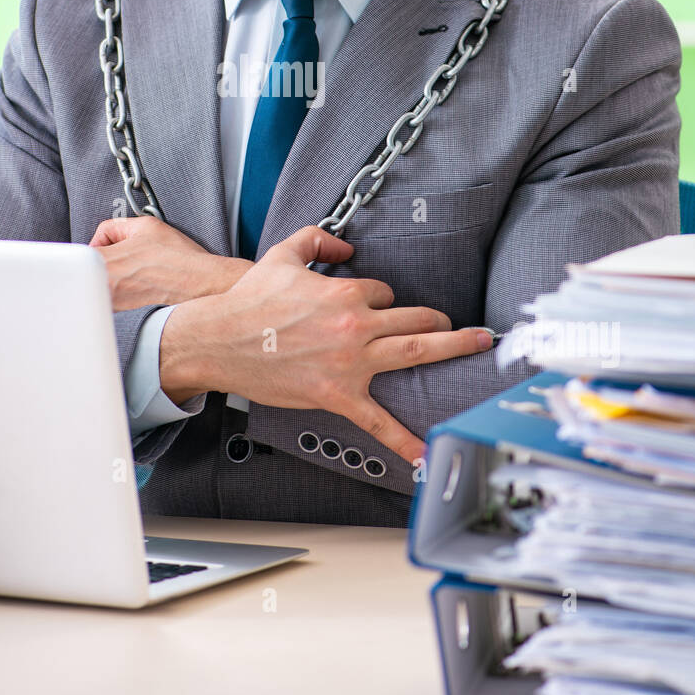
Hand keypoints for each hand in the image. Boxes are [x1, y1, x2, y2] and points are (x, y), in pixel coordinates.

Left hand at [88, 215, 251, 309]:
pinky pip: (108, 306)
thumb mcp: (145, 225)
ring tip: (131, 276)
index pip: (78, 256)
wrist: (199, 283)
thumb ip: (114, 226)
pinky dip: (116, 297)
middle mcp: (104, 286)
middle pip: (84, 276)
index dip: (92, 249)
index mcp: (104, 261)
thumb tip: (102, 236)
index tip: (104, 249)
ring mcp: (113, 305)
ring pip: (95, 292)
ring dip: (106, 283)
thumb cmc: (178, 256)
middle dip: (97, 267)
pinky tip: (136, 289)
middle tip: (119, 262)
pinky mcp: (124, 317)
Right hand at [159, 226, 494, 464]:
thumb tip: (347, 248)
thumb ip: (317, 240)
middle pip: (417, 319)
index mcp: (346, 294)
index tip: (376, 309)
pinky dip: (402, 439)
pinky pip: (377, 420)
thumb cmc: (248, 300)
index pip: (387, 294)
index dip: (385, 300)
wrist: (217, 339)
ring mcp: (350, 362)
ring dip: (453, 347)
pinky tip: (422, 454)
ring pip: (415, 353)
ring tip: (477, 345)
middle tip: (467, 327)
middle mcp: (356, 326)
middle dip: (443, 322)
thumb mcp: (283, 254)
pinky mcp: (337, 394)